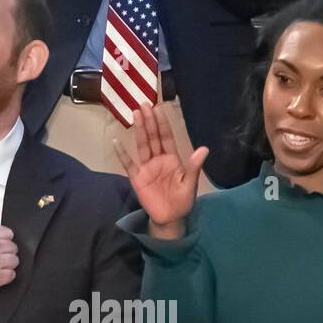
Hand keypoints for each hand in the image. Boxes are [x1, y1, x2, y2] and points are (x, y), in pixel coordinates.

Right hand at [114, 101, 207, 240]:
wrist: (170, 218)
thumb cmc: (182, 201)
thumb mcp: (190, 183)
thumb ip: (194, 166)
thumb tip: (204, 149)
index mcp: (172, 158)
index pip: (166, 137)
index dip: (162, 123)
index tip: (158, 108)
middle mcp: (158, 159)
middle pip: (153, 137)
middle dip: (149, 121)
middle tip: (143, 104)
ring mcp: (147, 167)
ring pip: (142, 145)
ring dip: (139, 130)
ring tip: (135, 114)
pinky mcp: (137, 178)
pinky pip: (129, 164)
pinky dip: (122, 154)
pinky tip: (117, 142)